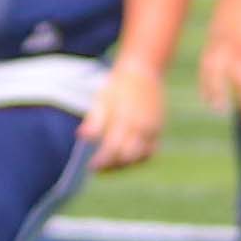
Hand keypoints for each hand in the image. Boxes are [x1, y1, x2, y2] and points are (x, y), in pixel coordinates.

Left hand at [79, 57, 165, 171]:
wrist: (143, 71)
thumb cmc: (118, 85)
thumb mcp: (102, 99)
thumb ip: (94, 120)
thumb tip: (82, 137)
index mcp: (124, 119)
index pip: (112, 149)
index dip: (102, 161)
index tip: (91, 167)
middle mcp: (140, 127)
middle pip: (127, 158)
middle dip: (112, 167)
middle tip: (99, 169)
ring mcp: (152, 129)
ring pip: (139, 158)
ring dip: (125, 165)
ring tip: (111, 166)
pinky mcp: (158, 130)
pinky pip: (150, 151)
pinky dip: (139, 158)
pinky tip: (127, 158)